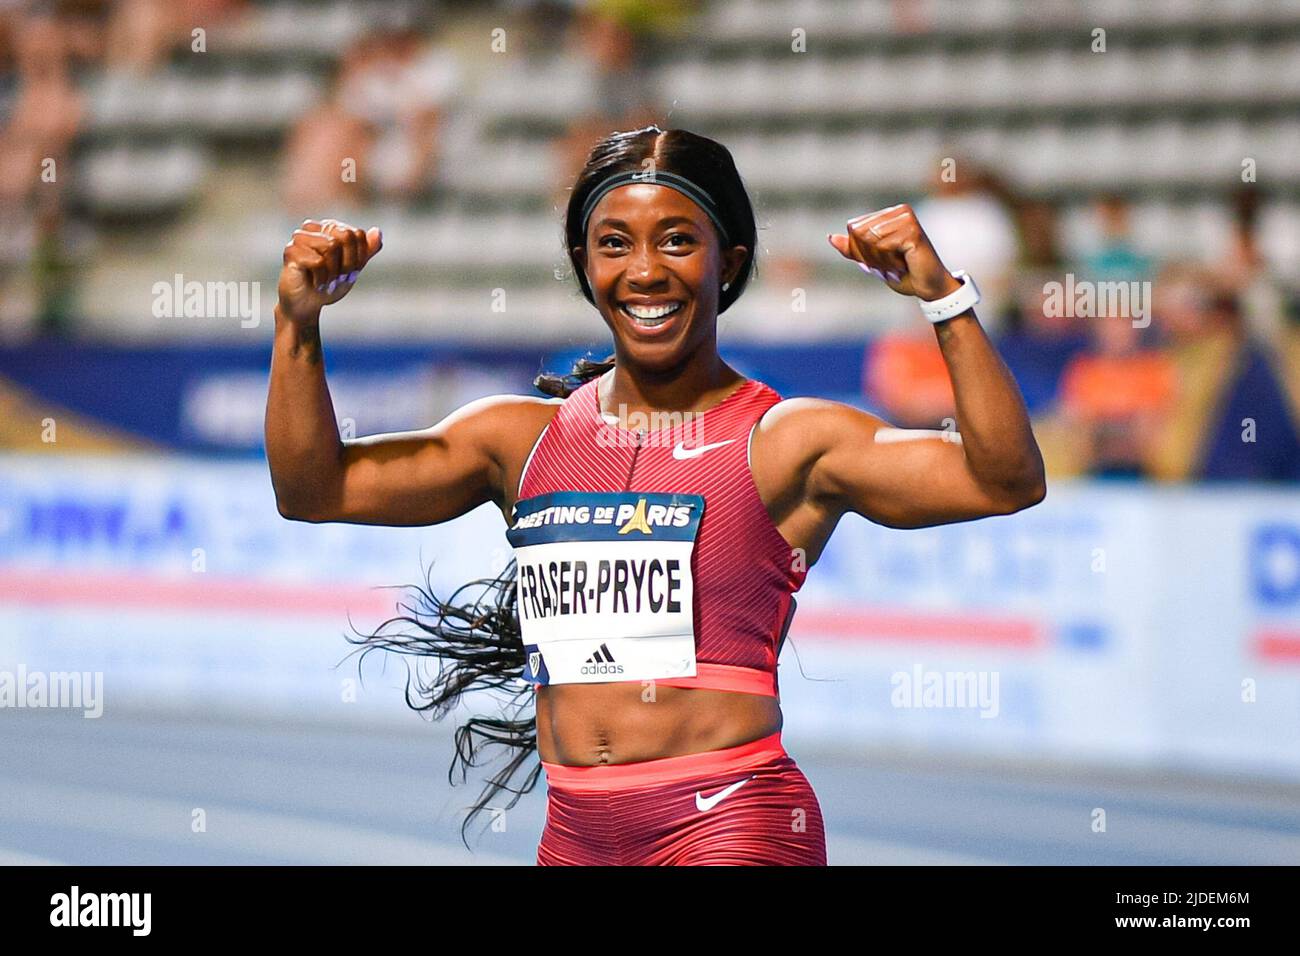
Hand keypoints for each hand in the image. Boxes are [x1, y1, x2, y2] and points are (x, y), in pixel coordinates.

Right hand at [278, 219, 382, 322]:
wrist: (307, 306)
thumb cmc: (328, 284)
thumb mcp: (353, 267)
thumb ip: (367, 250)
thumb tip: (377, 231)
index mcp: (329, 228)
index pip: (357, 235)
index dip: (358, 258)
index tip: (348, 272)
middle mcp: (313, 228)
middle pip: (346, 236)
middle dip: (347, 263)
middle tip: (337, 278)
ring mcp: (300, 238)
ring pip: (331, 246)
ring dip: (334, 272)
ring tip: (326, 281)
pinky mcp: (291, 251)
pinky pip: (318, 261)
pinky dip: (322, 278)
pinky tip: (315, 284)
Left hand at [828, 204, 960, 300]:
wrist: (929, 287)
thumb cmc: (903, 273)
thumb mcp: (872, 261)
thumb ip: (852, 249)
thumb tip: (830, 238)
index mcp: (888, 213)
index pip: (853, 227)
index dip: (859, 251)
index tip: (879, 261)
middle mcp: (898, 211)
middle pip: (859, 232)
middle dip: (869, 256)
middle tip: (889, 265)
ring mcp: (907, 218)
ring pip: (869, 239)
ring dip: (880, 261)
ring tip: (897, 266)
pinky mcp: (913, 231)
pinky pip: (883, 246)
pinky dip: (889, 262)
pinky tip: (904, 265)